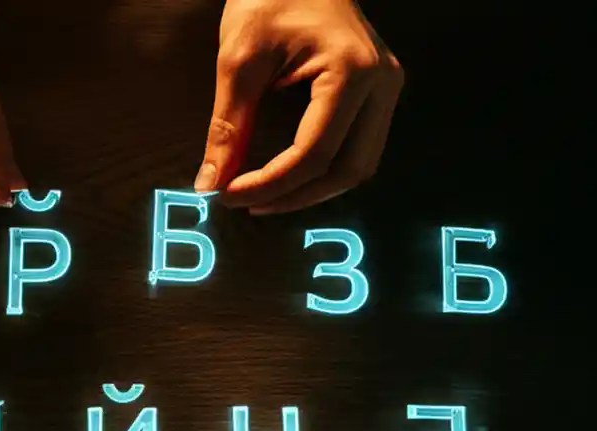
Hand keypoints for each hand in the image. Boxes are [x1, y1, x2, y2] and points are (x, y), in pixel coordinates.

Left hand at [195, 0, 402, 214]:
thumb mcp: (238, 61)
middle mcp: (382, 82)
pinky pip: (358, 148)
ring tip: (264, 195)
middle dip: (295, 196)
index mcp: (352, 70)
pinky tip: (288, 175)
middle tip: (246, 202)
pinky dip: (325, 170)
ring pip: (359, 166)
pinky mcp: (379, 92)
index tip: (227, 194)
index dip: (270, 183)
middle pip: (348, 169)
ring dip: (312, 190)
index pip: (314, 152)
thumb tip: (209, 182)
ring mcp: (387, 87)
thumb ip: (227, 127)